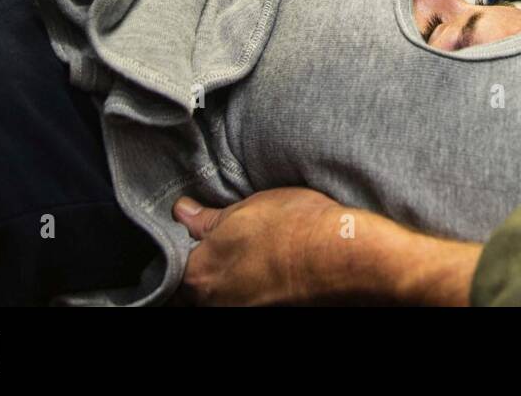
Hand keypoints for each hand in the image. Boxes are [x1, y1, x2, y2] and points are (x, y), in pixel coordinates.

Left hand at [174, 188, 482, 305]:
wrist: (346, 256)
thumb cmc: (297, 227)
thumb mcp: (248, 208)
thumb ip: (209, 218)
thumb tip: (182, 213)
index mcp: (198, 273)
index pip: (174, 262)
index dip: (186, 243)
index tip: (198, 231)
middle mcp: (213, 302)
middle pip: (196, 283)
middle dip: (208, 264)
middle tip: (230, 241)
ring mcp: (242, 310)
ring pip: (223, 294)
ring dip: (232, 275)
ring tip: (255, 253)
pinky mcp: (269, 310)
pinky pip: (248, 298)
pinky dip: (253, 286)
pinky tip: (270, 268)